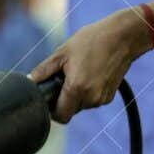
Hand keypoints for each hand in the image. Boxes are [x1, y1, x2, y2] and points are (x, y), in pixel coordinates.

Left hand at [31, 9, 150, 123]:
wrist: (123, 37)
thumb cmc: (92, 40)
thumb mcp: (62, 53)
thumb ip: (43, 70)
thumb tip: (30, 82)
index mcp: (76, 89)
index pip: (60, 116)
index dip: (52, 110)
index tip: (51, 97)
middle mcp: (91, 98)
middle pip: (70, 111)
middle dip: (64, 100)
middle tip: (64, 78)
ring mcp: (102, 99)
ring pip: (81, 106)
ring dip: (76, 95)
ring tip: (79, 72)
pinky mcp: (110, 96)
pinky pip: (92, 100)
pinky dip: (88, 92)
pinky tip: (91, 74)